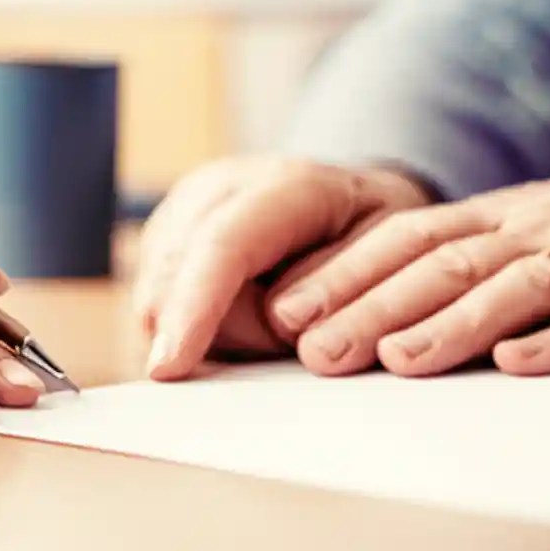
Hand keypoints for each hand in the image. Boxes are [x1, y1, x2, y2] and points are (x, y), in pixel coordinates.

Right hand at [135, 157, 433, 379]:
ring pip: (155, 299)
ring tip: (265, 326)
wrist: (353, 206)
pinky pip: (153, 308)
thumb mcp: (396, 259)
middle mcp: (221, 187)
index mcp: (287, 183)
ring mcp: (183, 211)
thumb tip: (283, 325)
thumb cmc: (380, 239)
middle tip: (280, 343)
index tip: (170, 366)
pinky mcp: (162, 241)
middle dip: (214, 333)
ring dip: (204, 333)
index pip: (224, 244)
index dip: (194, 306)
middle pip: (176, 278)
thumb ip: (341, 289)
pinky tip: (234, 323)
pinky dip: (188, 330)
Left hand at [275, 164, 549, 376]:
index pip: (407, 238)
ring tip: (400, 360)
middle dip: (375, 308)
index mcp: (501, 214)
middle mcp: (542, 227)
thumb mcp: (525, 231)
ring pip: (520, 287)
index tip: (283, 312)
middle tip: (316, 351)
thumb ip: (454, 262)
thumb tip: (353, 311)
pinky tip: (519, 367)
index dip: (344, 273)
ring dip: (456, 324)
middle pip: (447, 266)